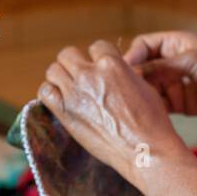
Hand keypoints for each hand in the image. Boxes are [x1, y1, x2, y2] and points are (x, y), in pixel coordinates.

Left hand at [39, 40, 188, 186]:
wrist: (145, 149)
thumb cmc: (151, 121)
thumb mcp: (143, 86)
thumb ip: (123, 73)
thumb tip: (113, 72)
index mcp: (112, 64)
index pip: (96, 46)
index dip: (99, 57)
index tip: (100, 68)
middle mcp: (90, 75)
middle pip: (68, 54)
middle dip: (75, 63)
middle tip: (82, 77)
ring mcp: (75, 93)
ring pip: (53, 70)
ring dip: (60, 76)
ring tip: (69, 88)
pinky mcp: (65, 112)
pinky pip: (45, 92)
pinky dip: (50, 93)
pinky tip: (61, 100)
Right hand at [123, 30, 196, 118]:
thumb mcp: (191, 60)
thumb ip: (162, 66)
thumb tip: (134, 70)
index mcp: (173, 44)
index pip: (144, 45)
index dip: (132, 55)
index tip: (124, 68)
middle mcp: (170, 62)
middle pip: (142, 68)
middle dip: (133, 77)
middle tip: (124, 88)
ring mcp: (173, 83)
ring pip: (148, 87)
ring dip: (140, 93)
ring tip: (130, 101)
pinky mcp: (178, 102)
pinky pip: (158, 104)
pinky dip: (150, 107)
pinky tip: (143, 111)